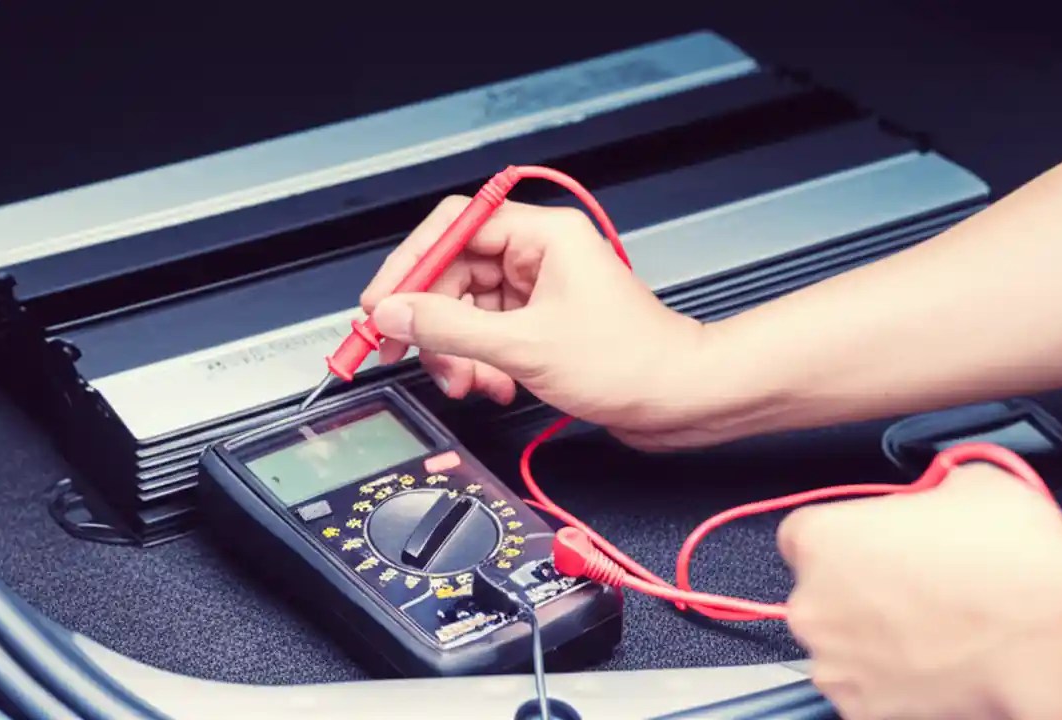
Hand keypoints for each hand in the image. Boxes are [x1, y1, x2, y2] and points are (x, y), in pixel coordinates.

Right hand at [360, 196, 707, 444]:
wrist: (679, 399)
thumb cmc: (631, 361)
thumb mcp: (524, 346)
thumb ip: (450, 328)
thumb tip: (396, 313)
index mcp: (542, 235)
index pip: (454, 226)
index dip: (410, 264)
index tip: (382, 302)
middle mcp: (539, 254)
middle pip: (454, 273)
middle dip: (431, 320)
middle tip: (404, 350)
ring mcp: (540, 290)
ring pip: (467, 310)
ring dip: (456, 351)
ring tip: (466, 382)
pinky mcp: (542, 323)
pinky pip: (488, 334)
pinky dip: (480, 363)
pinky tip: (492, 386)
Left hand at [776, 463, 1061, 718]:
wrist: (1048, 636)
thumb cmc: (1009, 559)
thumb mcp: (973, 483)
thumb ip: (934, 489)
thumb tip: (943, 494)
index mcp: (819, 538)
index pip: (804, 537)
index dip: (846, 541)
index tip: (879, 548)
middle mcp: (811, 604)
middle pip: (822, 595)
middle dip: (862, 594)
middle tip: (920, 591)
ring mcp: (833, 664)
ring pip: (845, 648)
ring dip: (877, 641)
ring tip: (940, 632)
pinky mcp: (862, 711)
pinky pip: (871, 693)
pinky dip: (897, 685)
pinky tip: (942, 667)